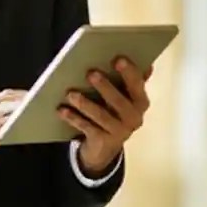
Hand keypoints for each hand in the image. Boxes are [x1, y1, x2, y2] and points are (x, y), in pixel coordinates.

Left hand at [57, 58, 152, 175]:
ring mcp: (119, 132)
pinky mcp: (103, 141)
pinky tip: (62, 110)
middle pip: (119, 101)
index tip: (118, 59)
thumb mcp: (123, 96)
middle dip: (105, 87)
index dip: (129, 72)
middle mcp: (134, 118)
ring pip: (101, 116)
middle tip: (91, 73)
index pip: (137, 84)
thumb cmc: (114, 112)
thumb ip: (130, 79)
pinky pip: (87, 128)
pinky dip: (73, 118)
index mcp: (141, 102)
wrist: (105, 147)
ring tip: (71, 94)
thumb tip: (144, 62)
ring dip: (85, 104)